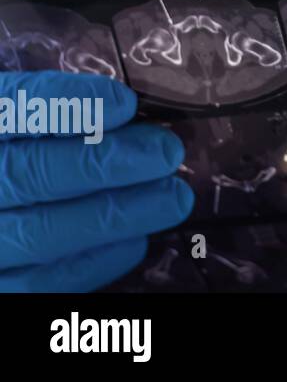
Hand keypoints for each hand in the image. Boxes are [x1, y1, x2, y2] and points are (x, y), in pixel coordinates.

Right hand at [0, 70, 193, 291]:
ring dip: (116, 214)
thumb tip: (132, 110)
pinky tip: (137, 241)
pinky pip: (40, 282)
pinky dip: (94, 261)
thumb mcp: (30, 120)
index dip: (68, 106)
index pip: (13, 109)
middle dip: (106, 162)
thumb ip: (63, 111)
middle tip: (166, 152)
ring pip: (40, 232)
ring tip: (172, 198)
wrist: (5, 203)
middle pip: (30, 174)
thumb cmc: (29, 150)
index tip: (126, 104)